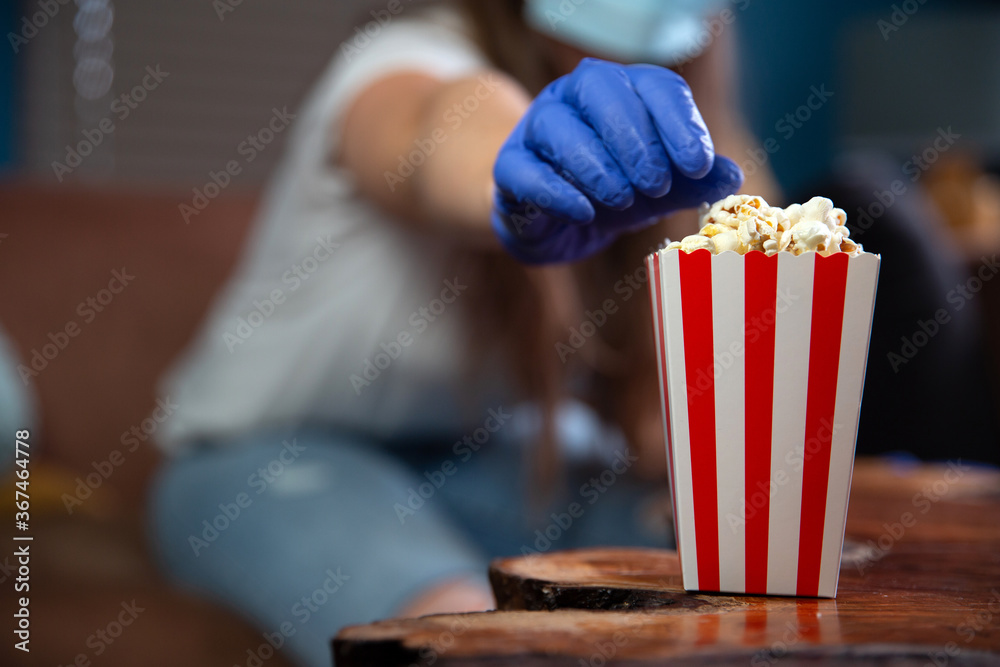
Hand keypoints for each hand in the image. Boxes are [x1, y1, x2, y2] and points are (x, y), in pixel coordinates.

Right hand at [492, 58, 743, 263]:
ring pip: (558, 127)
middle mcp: (574, 98)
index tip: (698, 164)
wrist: (553, 224)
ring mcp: (535, 128)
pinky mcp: (509, 168)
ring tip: (622, 200)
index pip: (654, 85)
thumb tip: (732, 177)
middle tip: (656, 183)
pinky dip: (557, 192)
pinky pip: (526, 171)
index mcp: (621, 91)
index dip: (678, 122)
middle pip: (602, 90)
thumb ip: (692, 182)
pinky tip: (584, 213)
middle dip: (635, 139)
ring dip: (597, 165)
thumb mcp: (658, 190)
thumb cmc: (610, 194)